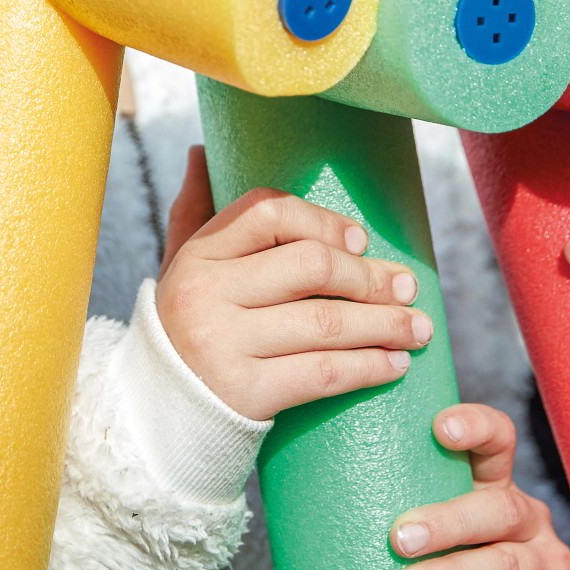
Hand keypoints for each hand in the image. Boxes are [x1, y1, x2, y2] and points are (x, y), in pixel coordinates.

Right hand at [157, 147, 431, 421]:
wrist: (152, 418)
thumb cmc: (181, 329)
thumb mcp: (177, 267)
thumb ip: (195, 211)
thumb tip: (200, 151)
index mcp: (198, 255)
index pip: (269, 213)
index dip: (323, 221)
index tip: (361, 239)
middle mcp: (207, 294)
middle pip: (310, 266)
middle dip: (369, 276)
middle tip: (407, 286)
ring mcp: (224, 345)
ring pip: (326, 321)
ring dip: (385, 323)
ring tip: (418, 328)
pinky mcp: (245, 395)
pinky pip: (324, 372)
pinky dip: (368, 367)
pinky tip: (394, 365)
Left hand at [390, 404, 569, 569]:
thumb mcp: (451, 534)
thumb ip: (413, 513)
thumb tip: (315, 503)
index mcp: (497, 487)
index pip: (498, 442)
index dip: (476, 428)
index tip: (440, 426)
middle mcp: (528, 520)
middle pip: (497, 508)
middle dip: (447, 521)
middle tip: (399, 538)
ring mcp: (546, 568)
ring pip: (502, 565)